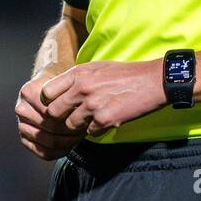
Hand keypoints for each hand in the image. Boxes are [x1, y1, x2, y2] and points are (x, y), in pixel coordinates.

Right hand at [15, 72, 85, 160]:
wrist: (47, 87)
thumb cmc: (60, 84)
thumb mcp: (64, 79)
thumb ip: (70, 90)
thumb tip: (85, 104)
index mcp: (29, 92)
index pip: (52, 111)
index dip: (73, 116)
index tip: (86, 116)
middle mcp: (22, 109)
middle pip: (51, 127)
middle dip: (72, 129)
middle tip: (87, 127)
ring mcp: (22, 125)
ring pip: (48, 141)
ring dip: (68, 142)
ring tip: (80, 135)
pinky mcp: (25, 139)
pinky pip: (43, 152)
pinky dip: (58, 152)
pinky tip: (69, 147)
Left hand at [39, 60, 165, 136]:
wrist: (154, 81)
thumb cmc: (127, 74)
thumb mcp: (98, 67)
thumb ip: (77, 78)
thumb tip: (60, 92)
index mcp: (78, 73)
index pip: (46, 93)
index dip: (50, 102)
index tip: (59, 105)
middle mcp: (82, 88)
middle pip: (54, 112)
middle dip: (62, 117)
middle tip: (73, 117)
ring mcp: (92, 105)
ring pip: (71, 125)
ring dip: (81, 125)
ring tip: (95, 118)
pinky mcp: (105, 119)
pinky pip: (91, 133)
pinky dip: (98, 130)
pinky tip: (109, 119)